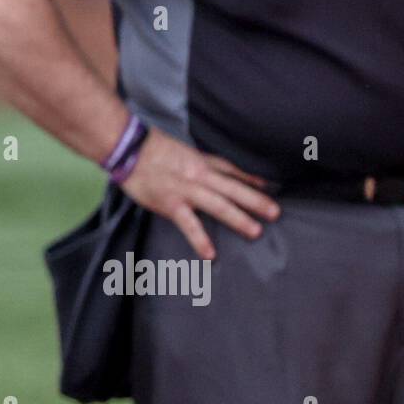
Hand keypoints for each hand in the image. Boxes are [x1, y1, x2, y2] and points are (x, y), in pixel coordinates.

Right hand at [119, 127, 278, 259]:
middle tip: (275, 213)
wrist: (128, 148)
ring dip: (238, 218)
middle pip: (233, 188)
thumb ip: (201, 163)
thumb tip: (219, 172)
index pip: (232, 171)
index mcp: (202, 162)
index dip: (251, 180)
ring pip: (218, 204)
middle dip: (255, 201)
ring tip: (255, 232)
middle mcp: (199, 175)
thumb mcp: (183, 152)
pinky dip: (200, 239)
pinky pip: (189, 224)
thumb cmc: (152, 149)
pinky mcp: (170, 203)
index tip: (270, 188)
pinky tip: (210, 255)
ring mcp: (186, 190)